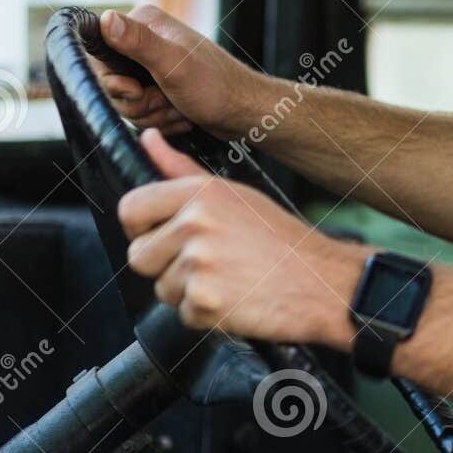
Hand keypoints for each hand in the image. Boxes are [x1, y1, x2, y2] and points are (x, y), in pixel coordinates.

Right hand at [96, 5, 269, 139]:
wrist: (244, 113)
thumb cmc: (216, 87)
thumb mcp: (174, 64)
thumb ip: (139, 42)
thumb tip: (105, 18)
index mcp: (145, 24)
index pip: (97, 53)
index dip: (112, 80)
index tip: (135, 88)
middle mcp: (145, 41)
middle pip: (110, 83)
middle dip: (138, 102)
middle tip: (166, 98)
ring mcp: (152, 66)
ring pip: (126, 102)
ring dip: (153, 113)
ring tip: (180, 107)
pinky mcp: (159, 87)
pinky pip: (142, 113)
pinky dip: (161, 119)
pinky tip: (182, 114)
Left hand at [118, 128, 367, 347]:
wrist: (322, 281)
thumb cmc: (281, 239)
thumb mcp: (235, 194)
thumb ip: (181, 169)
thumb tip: (145, 137)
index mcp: (200, 192)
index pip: (130, 209)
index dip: (143, 229)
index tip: (166, 236)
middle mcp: (196, 223)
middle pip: (138, 256)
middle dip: (166, 266)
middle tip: (212, 262)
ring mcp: (199, 264)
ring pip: (161, 289)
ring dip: (188, 292)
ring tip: (229, 278)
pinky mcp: (204, 302)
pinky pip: (182, 315)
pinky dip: (206, 315)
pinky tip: (237, 298)